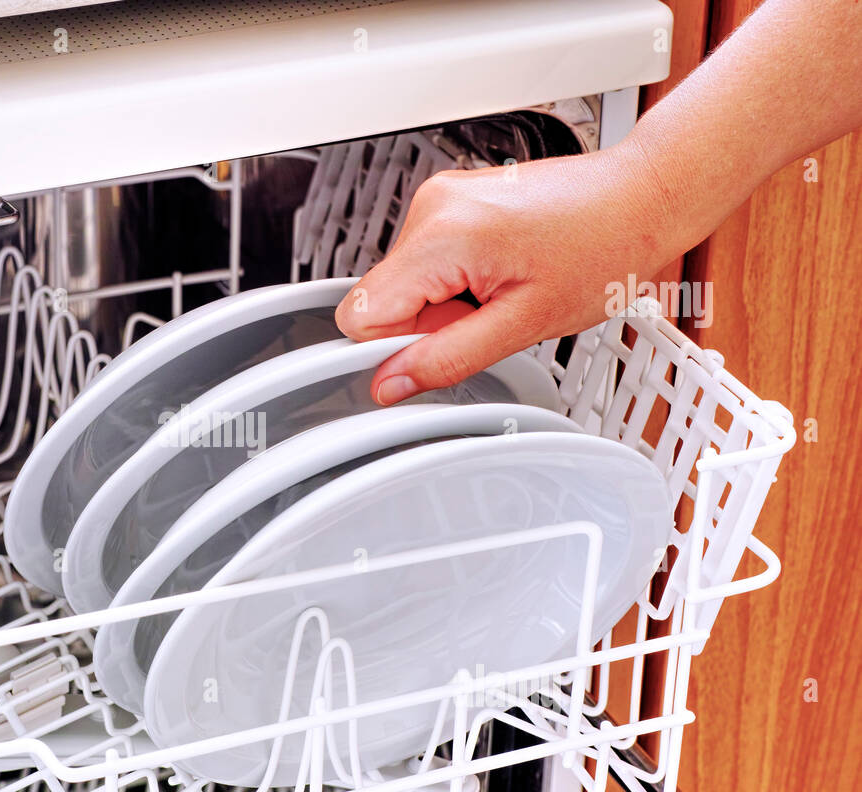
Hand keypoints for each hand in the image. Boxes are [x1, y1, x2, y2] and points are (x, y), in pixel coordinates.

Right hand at [335, 143, 679, 404]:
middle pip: (381, 298)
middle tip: (488, 315)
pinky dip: (455, 280)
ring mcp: (438, 199)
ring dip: (445, 302)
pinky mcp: (449, 201)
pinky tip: (501, 272)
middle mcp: (431, 206)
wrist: (641, 197)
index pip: (360, 314)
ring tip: (503, 290)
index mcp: (443, 234)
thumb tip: (390, 384)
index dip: (397, 346)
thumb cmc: (604, 248)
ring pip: (403, 284)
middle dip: (428, 323)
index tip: (442, 347)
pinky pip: (424, 261)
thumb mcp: (525, 324)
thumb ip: (447, 359)